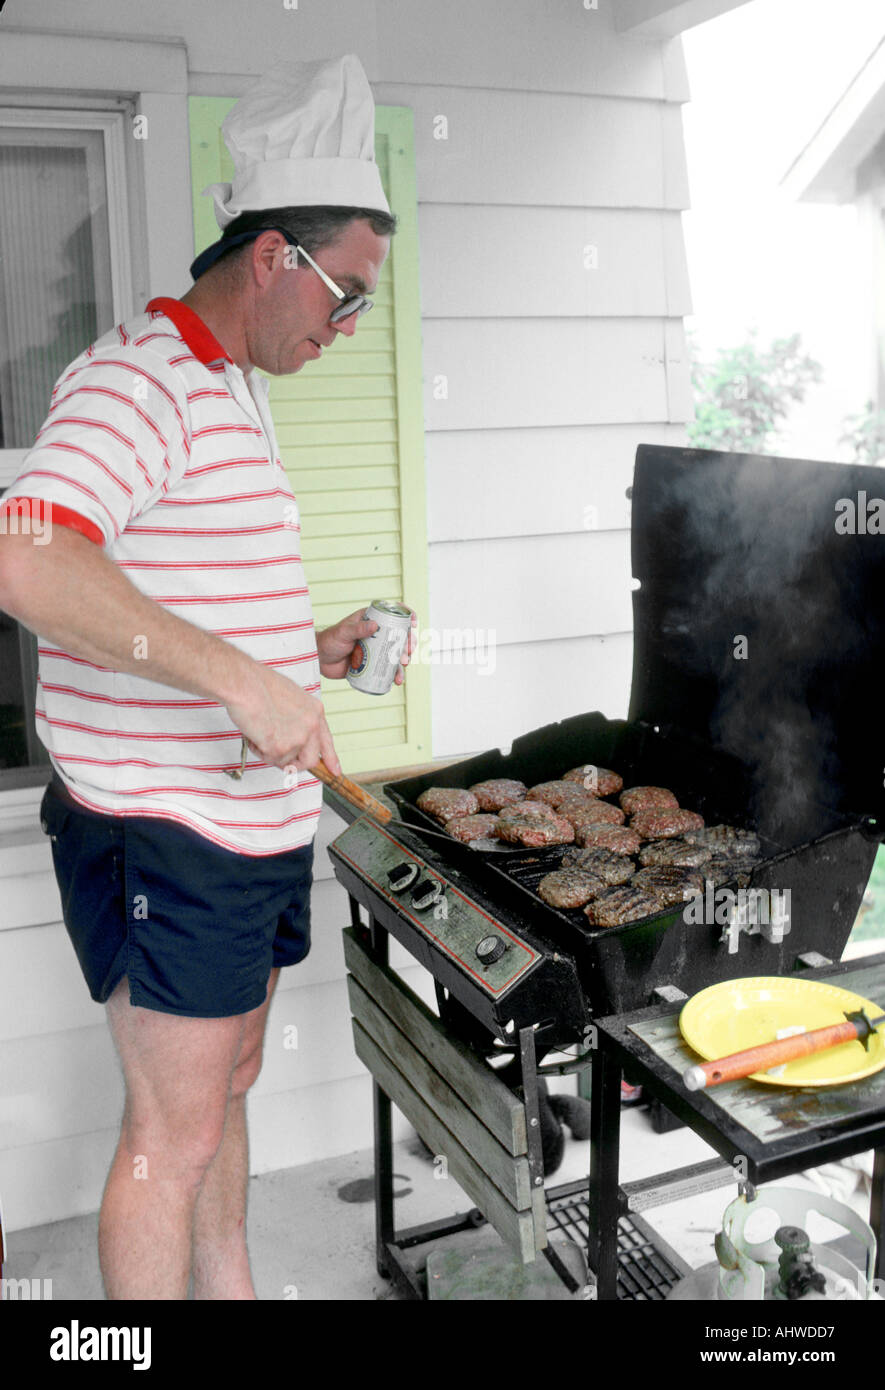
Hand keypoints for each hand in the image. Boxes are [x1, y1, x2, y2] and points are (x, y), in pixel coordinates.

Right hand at [224, 663, 340, 776]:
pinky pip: (268, 759)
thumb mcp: (291, 698)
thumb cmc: (260, 684)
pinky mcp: (279, 747)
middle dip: (294, 764)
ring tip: (259, 730)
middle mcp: (311, 726)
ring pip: (285, 761)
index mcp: (315, 711)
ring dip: (269, 751)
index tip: (334, 770)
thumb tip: (292, 734)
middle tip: (278, 756)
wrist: (245, 683)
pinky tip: (253, 731)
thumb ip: (298, 718)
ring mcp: (297, 738)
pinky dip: (257, 749)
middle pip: (310, 760)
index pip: (327, 741)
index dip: (330, 758)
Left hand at [318, 605, 417, 685]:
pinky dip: (394, 675)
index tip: (413, 623)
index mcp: (371, 619)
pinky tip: (396, 681)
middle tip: (407, 652)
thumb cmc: (329, 640)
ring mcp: (376, 650)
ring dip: (404, 661)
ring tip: (402, 668)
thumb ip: (358, 628)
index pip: (393, 613)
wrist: (319, 660)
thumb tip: (375, 625)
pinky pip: (387, 669)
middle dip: (408, 644)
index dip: (407, 616)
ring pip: (397, 654)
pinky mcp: (373, 664)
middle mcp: (377, 634)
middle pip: (400, 636)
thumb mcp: (344, 632)